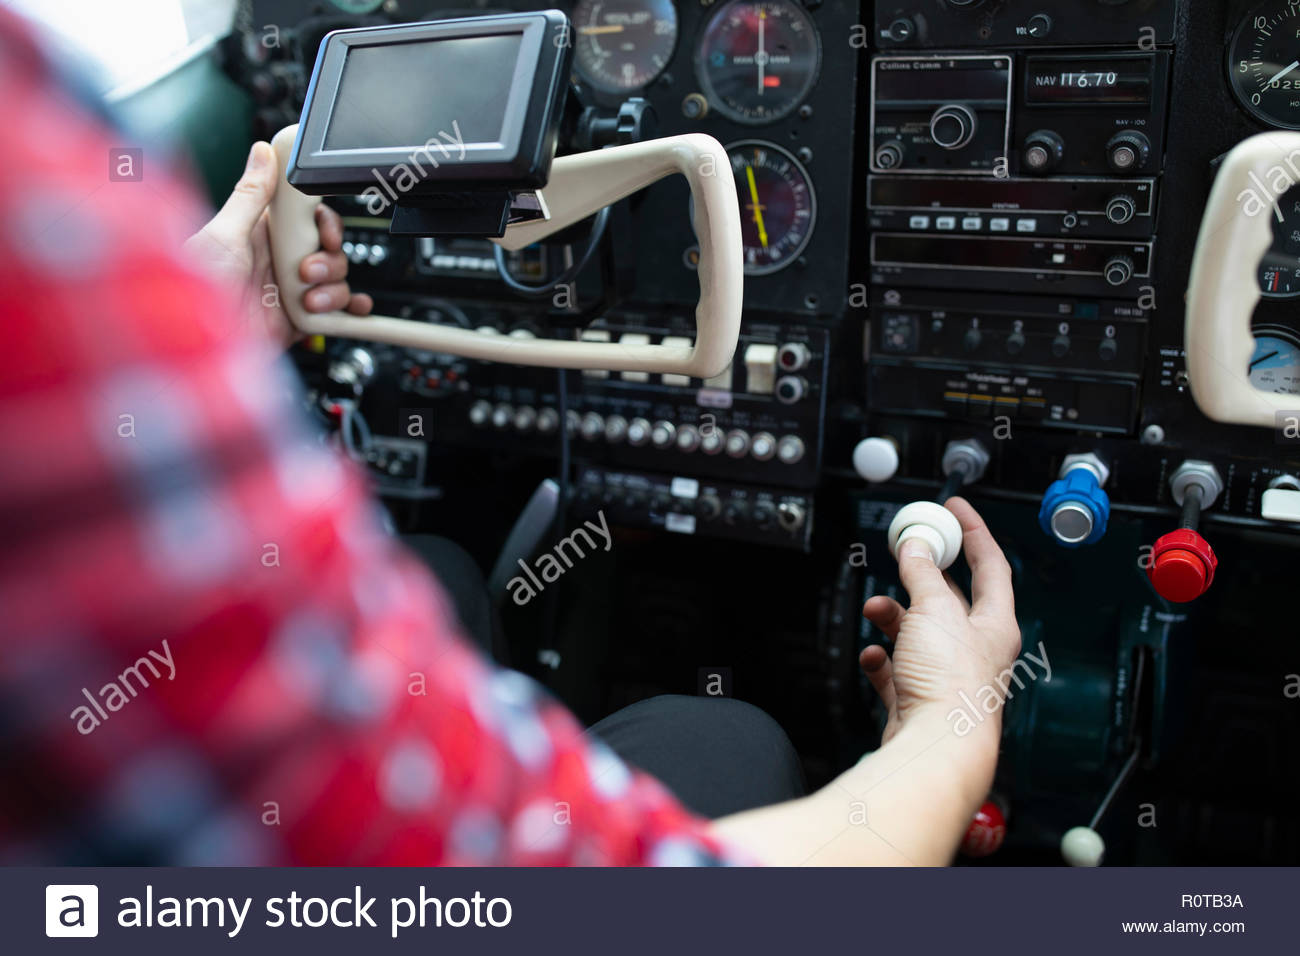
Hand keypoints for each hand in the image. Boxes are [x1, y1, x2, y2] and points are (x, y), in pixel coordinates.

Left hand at [185, 141, 372, 346]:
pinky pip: (338, 314)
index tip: (323, 228)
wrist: (199, 353)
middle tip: (307, 269)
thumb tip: (262, 153)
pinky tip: (353, 310)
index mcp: (260, 236)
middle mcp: (278, 263)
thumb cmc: (191, 294)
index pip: (305, 218)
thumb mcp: (222, 235)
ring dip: (333, 288)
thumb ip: (249, 196)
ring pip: (336, 280)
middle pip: (328, 249)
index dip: (322, 221)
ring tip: (308, 298)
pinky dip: (352, 311)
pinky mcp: (300, 321)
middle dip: (328, 258)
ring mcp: (291, 293)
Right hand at [860, 497, 1020, 746]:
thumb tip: (917, 546)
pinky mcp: (919, 700)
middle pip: (948, 600)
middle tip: (902, 558)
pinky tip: (874, 657)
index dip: (973, 532)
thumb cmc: (951, 686)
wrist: (936, 747)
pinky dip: (882, 661)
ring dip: (892, 619)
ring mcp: (947, 677)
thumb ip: (921, 574)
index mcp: (996, 625)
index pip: (991, 566)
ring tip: (875, 611)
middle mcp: (976, 650)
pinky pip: (896, 671)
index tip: (954, 509)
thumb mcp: (934, 610)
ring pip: (917, 634)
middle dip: (918, 578)